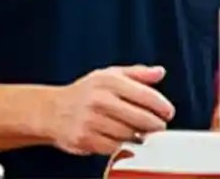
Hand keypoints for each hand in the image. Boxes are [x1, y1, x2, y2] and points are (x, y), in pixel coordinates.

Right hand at [43, 65, 175, 156]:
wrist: (51, 110)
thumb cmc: (84, 93)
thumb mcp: (109, 75)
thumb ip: (137, 73)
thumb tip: (159, 72)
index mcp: (108, 81)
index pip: (145, 95)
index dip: (161, 106)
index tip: (167, 112)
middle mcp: (100, 100)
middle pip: (141, 118)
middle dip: (155, 125)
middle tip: (158, 126)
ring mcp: (92, 121)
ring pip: (130, 135)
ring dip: (138, 136)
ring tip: (139, 132)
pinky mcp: (86, 139)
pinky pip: (115, 148)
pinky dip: (122, 146)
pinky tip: (123, 140)